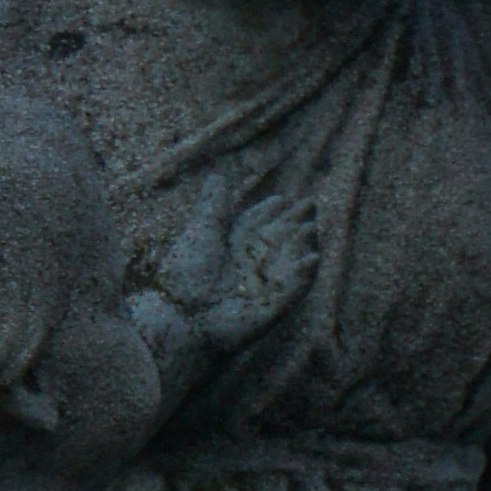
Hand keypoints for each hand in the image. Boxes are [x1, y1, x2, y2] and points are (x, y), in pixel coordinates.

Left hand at [126, 178, 318, 403]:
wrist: (178, 315)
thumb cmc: (184, 275)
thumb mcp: (201, 233)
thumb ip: (214, 207)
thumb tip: (217, 175)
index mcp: (228, 250)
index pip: (253, 227)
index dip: (267, 212)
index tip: (282, 198)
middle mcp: (245, 269)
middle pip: (275, 242)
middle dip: (292, 224)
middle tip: (309, 204)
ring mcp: (258, 289)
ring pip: (286, 264)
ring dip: (300, 246)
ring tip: (311, 228)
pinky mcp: (267, 311)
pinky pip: (289, 293)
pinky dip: (301, 277)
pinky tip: (312, 259)